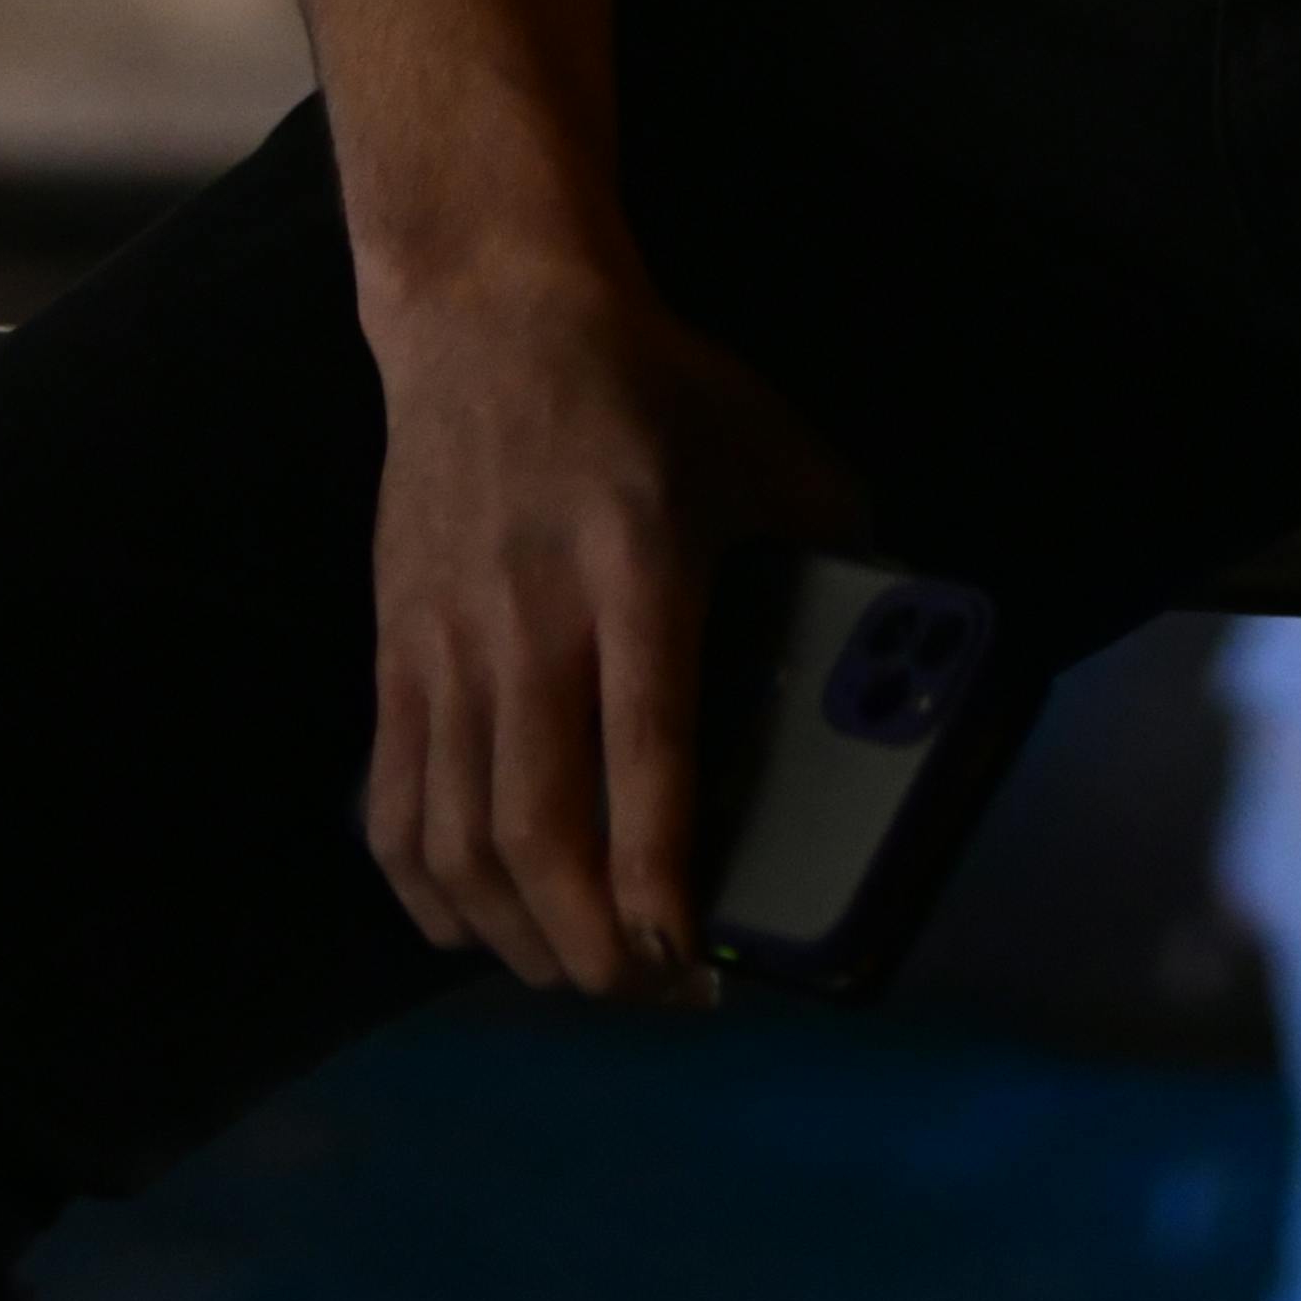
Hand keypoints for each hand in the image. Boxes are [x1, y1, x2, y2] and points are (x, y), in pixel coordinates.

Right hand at [353, 235, 851, 997]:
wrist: (488, 308)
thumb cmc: (649, 382)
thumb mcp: (769, 439)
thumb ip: (837, 536)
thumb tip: (907, 640)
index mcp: (637, 567)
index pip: (642, 755)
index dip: (658, 880)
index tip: (695, 964)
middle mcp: (531, 618)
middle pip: (538, 827)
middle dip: (593, 949)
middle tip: (654, 993)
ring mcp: (448, 639)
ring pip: (459, 837)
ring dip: (515, 939)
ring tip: (581, 974)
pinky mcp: (394, 647)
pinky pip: (392, 803)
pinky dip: (427, 893)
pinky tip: (477, 927)